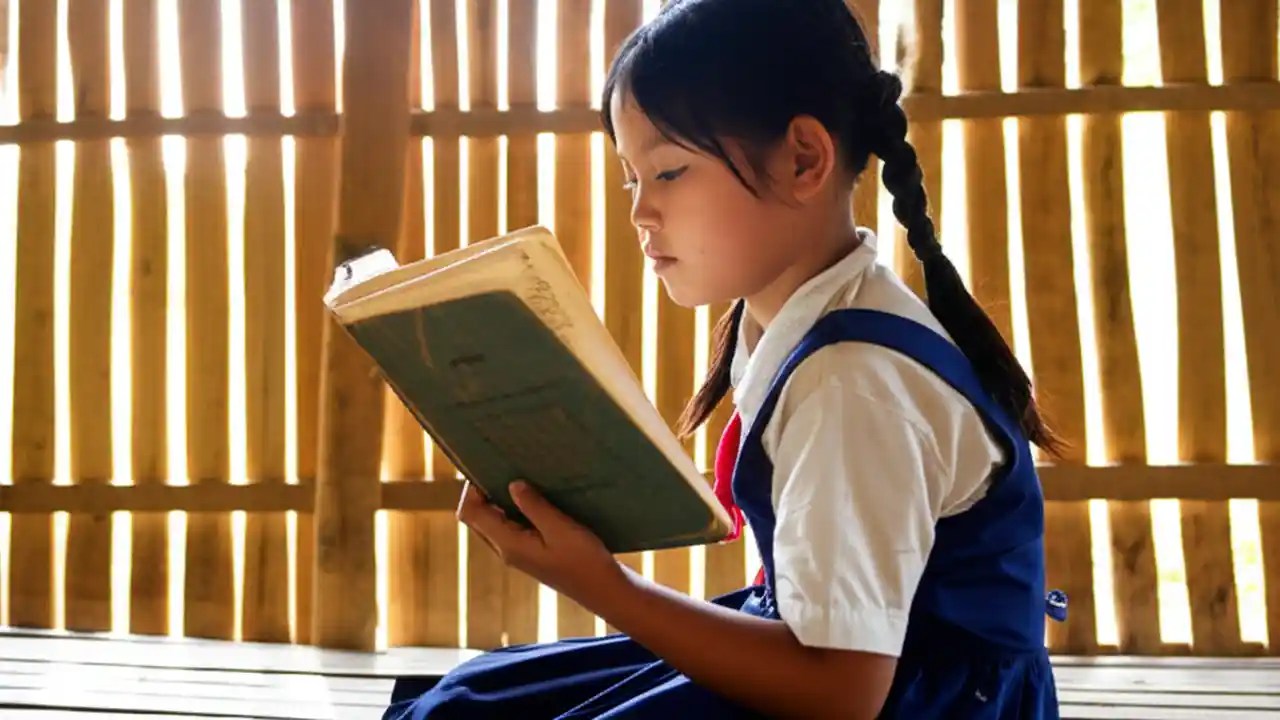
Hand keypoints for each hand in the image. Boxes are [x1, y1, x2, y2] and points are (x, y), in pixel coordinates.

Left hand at [456, 480, 625, 606]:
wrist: (604, 590)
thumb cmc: (585, 561)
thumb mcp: (560, 528)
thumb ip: (534, 506)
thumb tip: (512, 484)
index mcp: (508, 544)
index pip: (470, 514)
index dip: (471, 490)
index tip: (491, 468)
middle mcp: (506, 550)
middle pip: (477, 518)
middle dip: (482, 493)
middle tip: (504, 470)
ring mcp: (518, 553)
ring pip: (492, 522)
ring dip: (499, 501)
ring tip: (521, 480)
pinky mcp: (530, 553)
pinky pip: (509, 527)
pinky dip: (513, 510)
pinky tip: (535, 498)